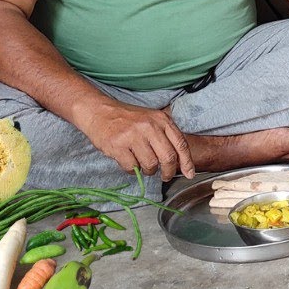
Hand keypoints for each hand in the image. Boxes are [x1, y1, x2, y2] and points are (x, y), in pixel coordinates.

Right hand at [75, 102, 195, 179]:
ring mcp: (133, 135)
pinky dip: (132, 170)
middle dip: (168, 172)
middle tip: (165, 176)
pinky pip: (132, 168)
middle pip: (168, 157)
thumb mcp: (151, 120)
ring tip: (142, 164)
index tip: (189, 174)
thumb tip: (180, 161)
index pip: (180, 144)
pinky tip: (128, 161)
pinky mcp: (118, 145)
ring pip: (150, 165)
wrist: (99, 111)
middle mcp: (149, 126)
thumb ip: (165, 136)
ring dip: (148, 171)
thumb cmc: (127, 119)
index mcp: (161, 120)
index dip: (187, 162)